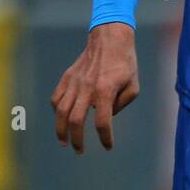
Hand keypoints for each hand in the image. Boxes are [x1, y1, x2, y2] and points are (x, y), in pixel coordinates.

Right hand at [51, 23, 139, 152]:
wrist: (110, 38)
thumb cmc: (125, 63)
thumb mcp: (133, 86)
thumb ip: (121, 105)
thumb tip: (106, 116)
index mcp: (106, 90)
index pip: (102, 122)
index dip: (105, 138)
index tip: (108, 146)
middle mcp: (87, 87)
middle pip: (76, 120)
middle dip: (77, 140)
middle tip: (79, 150)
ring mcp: (74, 82)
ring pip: (61, 112)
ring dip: (61, 130)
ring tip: (64, 142)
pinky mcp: (67, 77)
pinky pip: (56, 98)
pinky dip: (57, 112)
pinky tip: (62, 120)